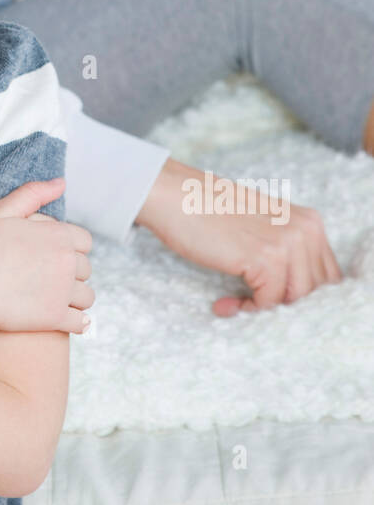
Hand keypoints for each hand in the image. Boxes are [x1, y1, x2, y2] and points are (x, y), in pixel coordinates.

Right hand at [0, 178, 93, 334]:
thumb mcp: (2, 211)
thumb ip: (33, 194)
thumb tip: (62, 183)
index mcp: (58, 234)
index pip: (84, 241)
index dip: (68, 247)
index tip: (50, 255)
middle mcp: (67, 262)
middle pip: (85, 269)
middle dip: (71, 272)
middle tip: (47, 277)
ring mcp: (62, 292)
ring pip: (86, 297)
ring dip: (75, 298)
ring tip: (55, 299)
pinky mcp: (54, 318)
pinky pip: (80, 322)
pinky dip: (75, 322)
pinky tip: (64, 320)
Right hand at [138, 159, 342, 315]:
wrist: (176, 194)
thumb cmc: (211, 212)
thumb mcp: (263, 227)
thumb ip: (286, 252)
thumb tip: (296, 296)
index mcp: (311, 222)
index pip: (328, 277)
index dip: (303, 297)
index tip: (273, 303)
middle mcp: (307, 230)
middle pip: (316, 292)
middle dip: (285, 306)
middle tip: (250, 307)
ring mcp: (288, 243)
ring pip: (296, 300)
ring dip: (264, 310)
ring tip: (234, 305)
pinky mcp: (266, 258)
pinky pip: (268, 302)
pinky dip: (245, 310)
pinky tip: (223, 303)